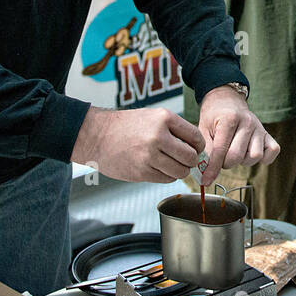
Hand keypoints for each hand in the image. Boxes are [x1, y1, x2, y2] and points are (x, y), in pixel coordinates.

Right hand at [71, 106, 203, 182]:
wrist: (97, 135)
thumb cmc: (126, 126)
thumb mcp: (153, 116)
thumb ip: (175, 130)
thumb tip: (196, 147)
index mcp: (165, 118)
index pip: (196, 137)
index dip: (198, 146)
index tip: (194, 149)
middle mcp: (158, 136)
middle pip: (190, 157)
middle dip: (190, 161)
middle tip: (183, 160)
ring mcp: (149, 156)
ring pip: (180, 172)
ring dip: (179, 171)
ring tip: (170, 164)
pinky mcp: (141, 172)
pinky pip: (166, 179)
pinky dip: (166, 176)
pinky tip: (158, 168)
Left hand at [197, 85, 279, 184]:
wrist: (227, 101)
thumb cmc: (214, 117)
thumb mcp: (203, 130)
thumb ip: (205, 150)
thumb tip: (205, 172)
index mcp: (230, 119)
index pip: (221, 150)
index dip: (212, 169)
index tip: (206, 181)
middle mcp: (248, 122)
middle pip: (237, 156)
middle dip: (225, 163)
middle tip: (221, 158)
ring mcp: (260, 128)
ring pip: (255, 156)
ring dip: (243, 161)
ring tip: (236, 153)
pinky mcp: (267, 134)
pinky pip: (272, 151)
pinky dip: (264, 158)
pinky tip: (250, 153)